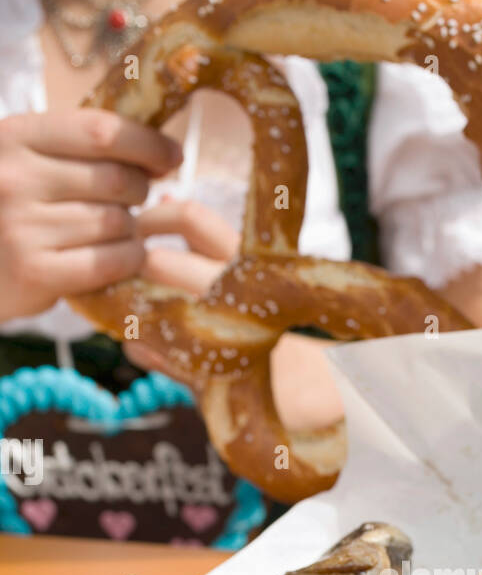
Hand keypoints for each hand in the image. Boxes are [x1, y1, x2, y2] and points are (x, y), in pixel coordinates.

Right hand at [0, 108, 181, 322]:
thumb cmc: (11, 206)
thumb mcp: (29, 160)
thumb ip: (80, 148)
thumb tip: (163, 151)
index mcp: (15, 137)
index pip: (100, 130)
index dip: (147, 142)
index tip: (172, 155)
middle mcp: (15, 178)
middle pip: (116, 179)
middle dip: (141, 190)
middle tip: (136, 199)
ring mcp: (22, 227)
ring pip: (118, 223)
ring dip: (134, 229)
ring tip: (118, 230)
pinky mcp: (35, 272)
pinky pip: (110, 261)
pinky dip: (128, 258)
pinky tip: (122, 255)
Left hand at [123, 196, 239, 374]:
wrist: (270, 379)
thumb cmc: (240, 312)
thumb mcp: (228, 265)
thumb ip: (197, 236)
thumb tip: (163, 195)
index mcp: (241, 258)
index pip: (189, 216)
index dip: (152, 218)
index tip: (135, 229)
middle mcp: (231, 291)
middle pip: (156, 261)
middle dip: (129, 263)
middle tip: (118, 270)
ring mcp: (214, 332)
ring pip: (145, 306)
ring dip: (125, 303)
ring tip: (125, 304)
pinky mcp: (198, 370)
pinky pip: (142, 348)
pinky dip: (136, 344)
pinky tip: (144, 343)